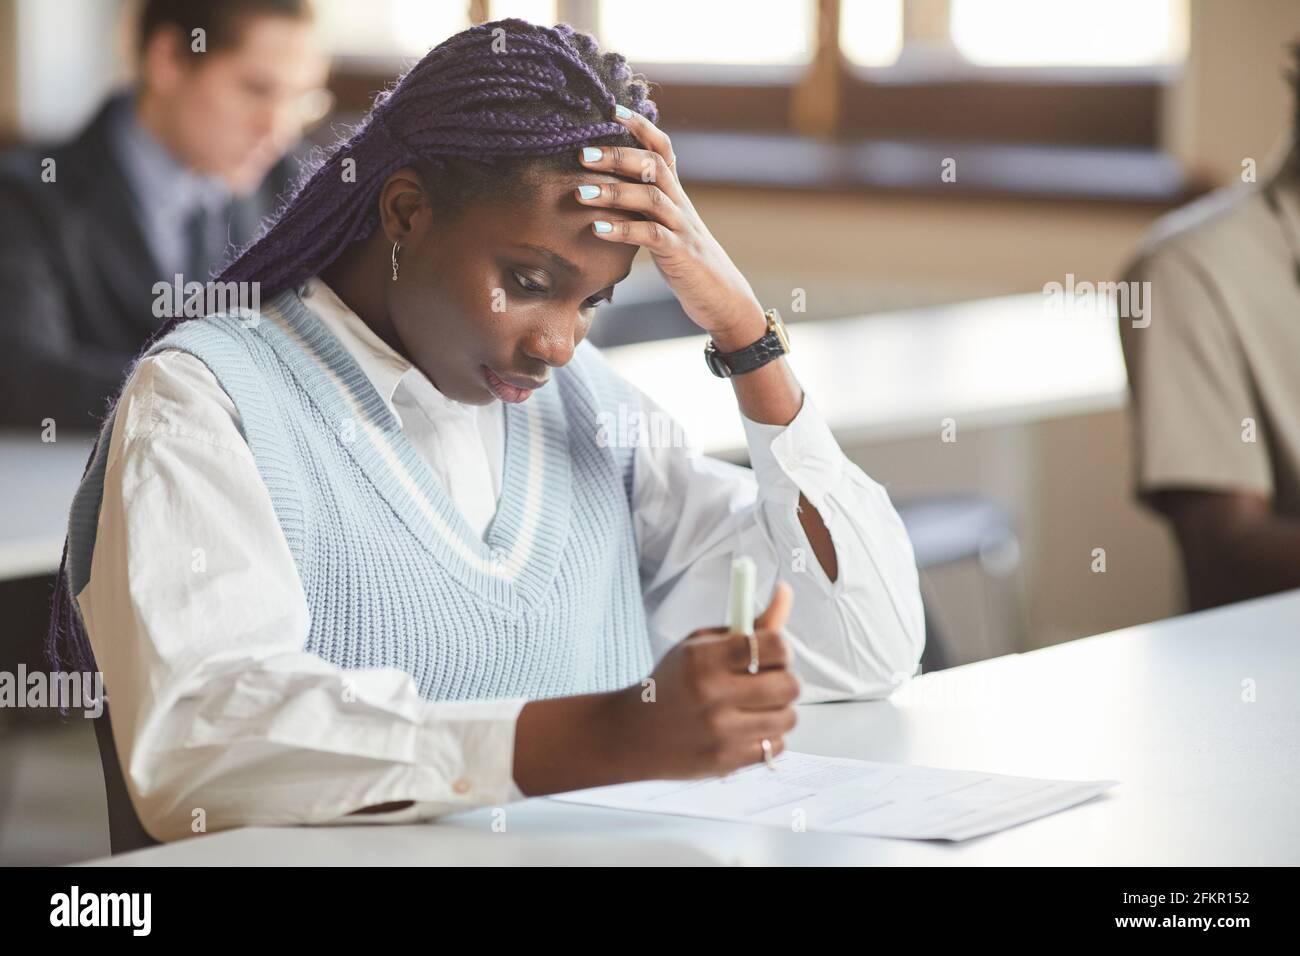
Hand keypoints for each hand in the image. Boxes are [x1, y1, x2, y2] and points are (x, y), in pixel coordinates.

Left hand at [575, 108, 765, 344]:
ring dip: (613, 192)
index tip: (612, 109)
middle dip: (617, 155)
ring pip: (650, 198)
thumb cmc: (686, 263)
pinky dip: (623, 230)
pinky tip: (598, 229)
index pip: (662, 148)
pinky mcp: (680, 254)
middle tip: (582, 154)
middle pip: (653, 166)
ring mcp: (682, 228)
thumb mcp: (664, 228)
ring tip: (580, 193)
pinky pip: (652, 235)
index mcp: (676, 194)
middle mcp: (680, 204)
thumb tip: (603, 192)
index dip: (641, 126)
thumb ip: (641, 209)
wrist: (721, 297)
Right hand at [607, 582, 799, 778]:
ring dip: (778, 710)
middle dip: (785, 680)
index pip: (775, 645)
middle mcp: (712, 695)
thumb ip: (748, 625)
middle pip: (789, 685)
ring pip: (788, 717)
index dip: (781, 648)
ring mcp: (721, 733)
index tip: (772, 653)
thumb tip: (786, 592)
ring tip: (754, 706)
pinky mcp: (727, 762)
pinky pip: (777, 746)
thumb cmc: (673, 682)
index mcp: (704, 658)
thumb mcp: (700, 644)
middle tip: (767, 680)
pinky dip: (769, 736)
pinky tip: (746, 729)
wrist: (634, 734)